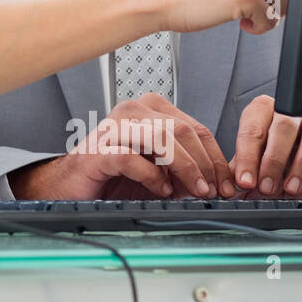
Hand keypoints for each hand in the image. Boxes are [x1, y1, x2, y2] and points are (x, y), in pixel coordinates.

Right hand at [8, 94, 236, 199]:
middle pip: (183, 131)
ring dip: (186, 169)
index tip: (228, 184)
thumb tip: (222, 182)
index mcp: (150, 110)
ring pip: (164, 139)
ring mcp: (115, 127)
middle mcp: (133, 111)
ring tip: (195, 192)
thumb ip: (186, 168)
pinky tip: (161, 191)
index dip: (216, 158)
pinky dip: (153, 177)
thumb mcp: (159, 170)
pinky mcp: (99, 149)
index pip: (196, 127)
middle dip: (206, 165)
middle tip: (214, 192)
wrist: (73, 186)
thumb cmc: (115, 176)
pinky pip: (133, 158)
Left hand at [229, 94, 301, 197]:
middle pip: (284, 127)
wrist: (290, 173)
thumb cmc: (262, 164)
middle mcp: (290, 114)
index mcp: (261, 111)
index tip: (245, 181)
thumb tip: (227, 189)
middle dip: (273, 161)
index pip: (253, 129)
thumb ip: (238, 173)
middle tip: (265, 188)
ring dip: (301, 165)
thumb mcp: (247, 165)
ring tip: (289, 189)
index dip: (247, 157)